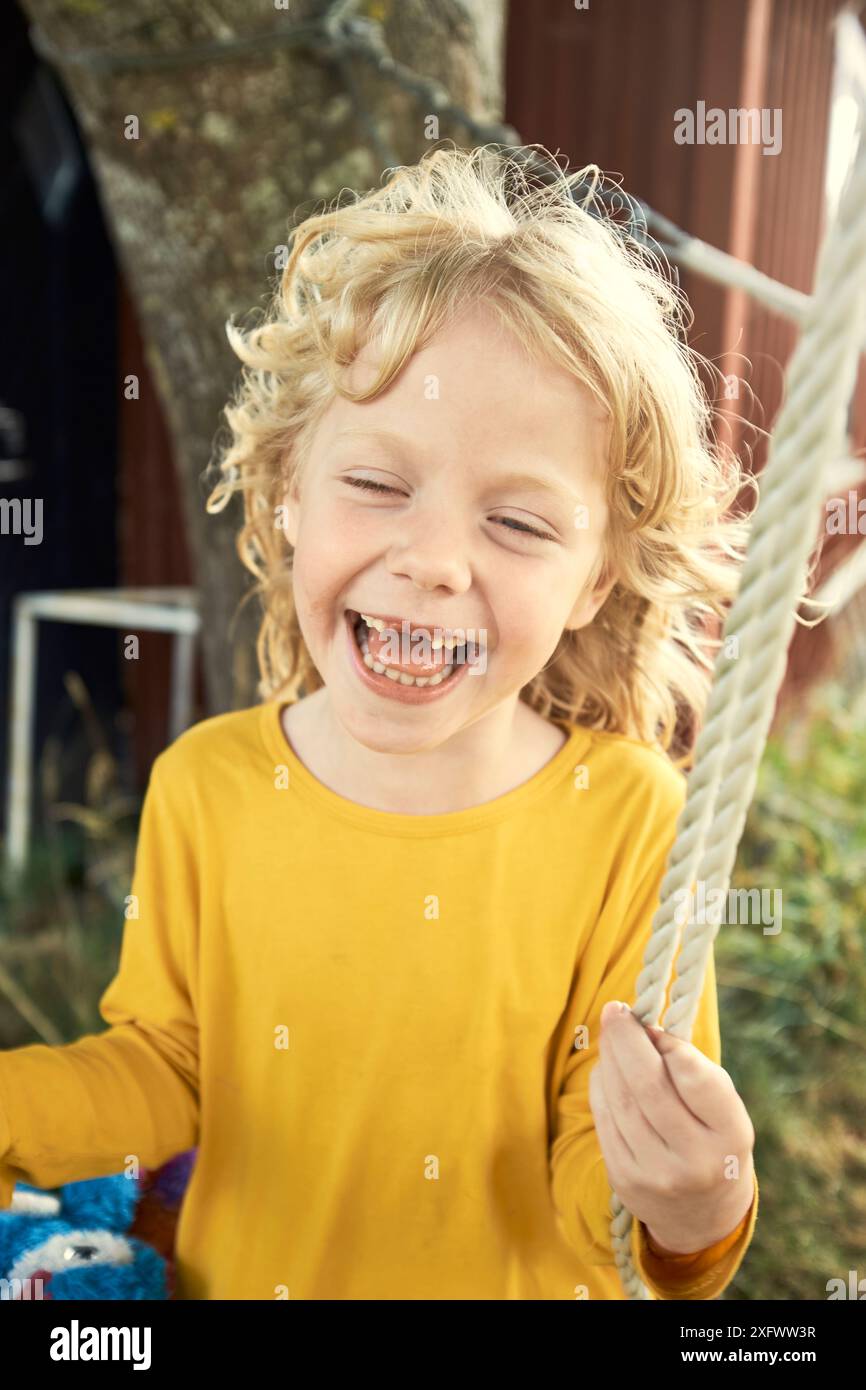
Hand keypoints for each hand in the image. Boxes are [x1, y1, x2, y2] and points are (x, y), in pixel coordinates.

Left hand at [588, 1000, 755, 1254]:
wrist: (702, 1216)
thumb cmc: (713, 1139)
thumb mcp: (723, 1108)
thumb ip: (693, 1070)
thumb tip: (644, 1029)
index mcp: (730, 1134)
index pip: (695, 1078)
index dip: (669, 1044)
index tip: (654, 1024)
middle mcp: (695, 1159)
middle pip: (648, 1085)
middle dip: (625, 1040)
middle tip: (614, 1010)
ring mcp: (656, 1173)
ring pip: (620, 1099)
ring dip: (609, 1059)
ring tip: (610, 1034)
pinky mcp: (624, 1179)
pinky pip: (604, 1119)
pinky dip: (601, 1086)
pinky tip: (605, 1068)